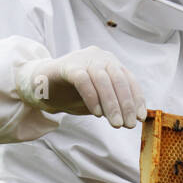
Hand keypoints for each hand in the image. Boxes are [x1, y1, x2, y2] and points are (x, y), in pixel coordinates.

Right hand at [16, 47, 145, 128]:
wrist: (42, 86)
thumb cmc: (74, 94)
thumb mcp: (98, 100)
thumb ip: (113, 104)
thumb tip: (133, 118)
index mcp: (110, 63)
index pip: (129, 80)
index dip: (137, 99)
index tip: (140, 118)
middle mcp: (100, 57)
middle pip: (118, 79)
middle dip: (126, 104)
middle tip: (128, 125)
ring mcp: (83, 59)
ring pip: (102, 79)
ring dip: (111, 104)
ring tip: (115, 124)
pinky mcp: (67, 66)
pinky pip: (83, 80)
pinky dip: (92, 97)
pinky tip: (97, 113)